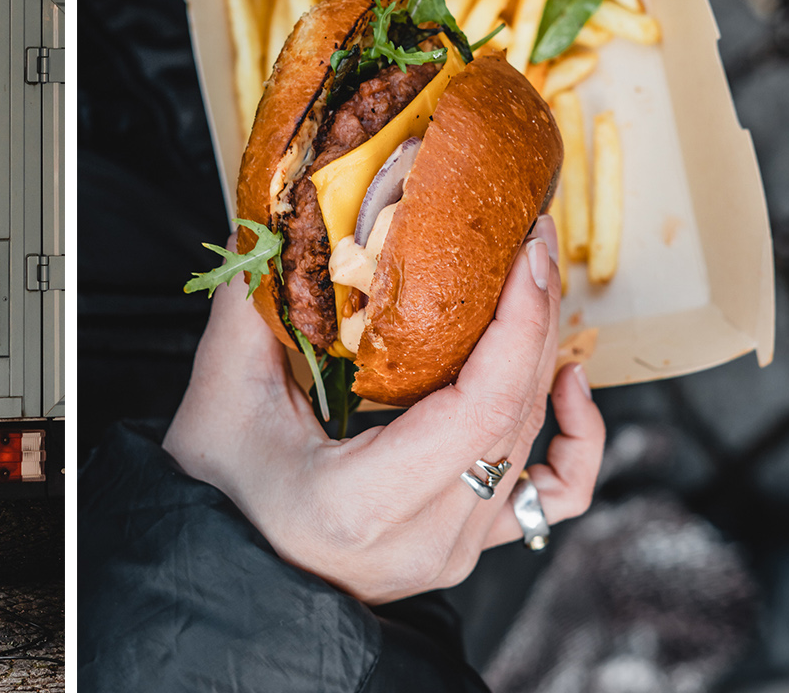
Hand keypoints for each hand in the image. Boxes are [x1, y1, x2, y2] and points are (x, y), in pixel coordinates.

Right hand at [163, 215, 603, 604]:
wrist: (224, 563)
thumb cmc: (213, 490)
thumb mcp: (220, 393)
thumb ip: (254, 306)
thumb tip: (284, 224)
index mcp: (364, 502)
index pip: (480, 407)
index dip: (517, 325)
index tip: (524, 254)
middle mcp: (425, 537)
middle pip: (514, 415)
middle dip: (535, 318)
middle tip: (528, 240)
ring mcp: (455, 550)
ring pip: (531, 440)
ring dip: (541, 354)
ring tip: (533, 287)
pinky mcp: (467, 545)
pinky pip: (552, 494)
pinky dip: (575, 437)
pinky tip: (566, 383)